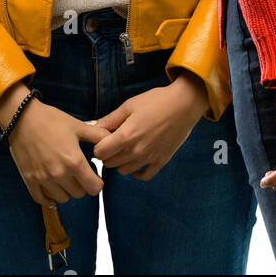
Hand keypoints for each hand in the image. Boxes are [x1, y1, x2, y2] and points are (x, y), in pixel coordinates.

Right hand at [1, 94, 104, 205]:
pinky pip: (42, 199)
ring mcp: (43, 179)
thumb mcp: (79, 126)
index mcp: (74, 162)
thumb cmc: (52, 120)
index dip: (98, 183)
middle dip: (83, 185)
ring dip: (67, 191)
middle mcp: (59, 174)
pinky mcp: (29, 180)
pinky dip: (49, 198)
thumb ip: (98, 135)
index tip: (95, 175)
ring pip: (63, 198)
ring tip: (67, 178)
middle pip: (79, 193)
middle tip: (80, 173)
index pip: (94, 188)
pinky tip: (54, 190)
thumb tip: (112, 140)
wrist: (23, 118)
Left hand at [90, 74, 207, 180]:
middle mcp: (136, 150)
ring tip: (127, 148)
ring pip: (123, 171)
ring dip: (121, 161)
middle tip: (115, 141)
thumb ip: (110, 119)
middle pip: (109, 163)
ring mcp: (149, 157)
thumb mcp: (130, 105)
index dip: (98, 145)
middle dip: (108, 153)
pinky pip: (143, 176)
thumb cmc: (156, 101)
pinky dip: (137, 172)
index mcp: (126, 135)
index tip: (104, 138)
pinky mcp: (161, 161)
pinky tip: (137, 160)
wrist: (185, 104)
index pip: (99, 153)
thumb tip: (90, 126)